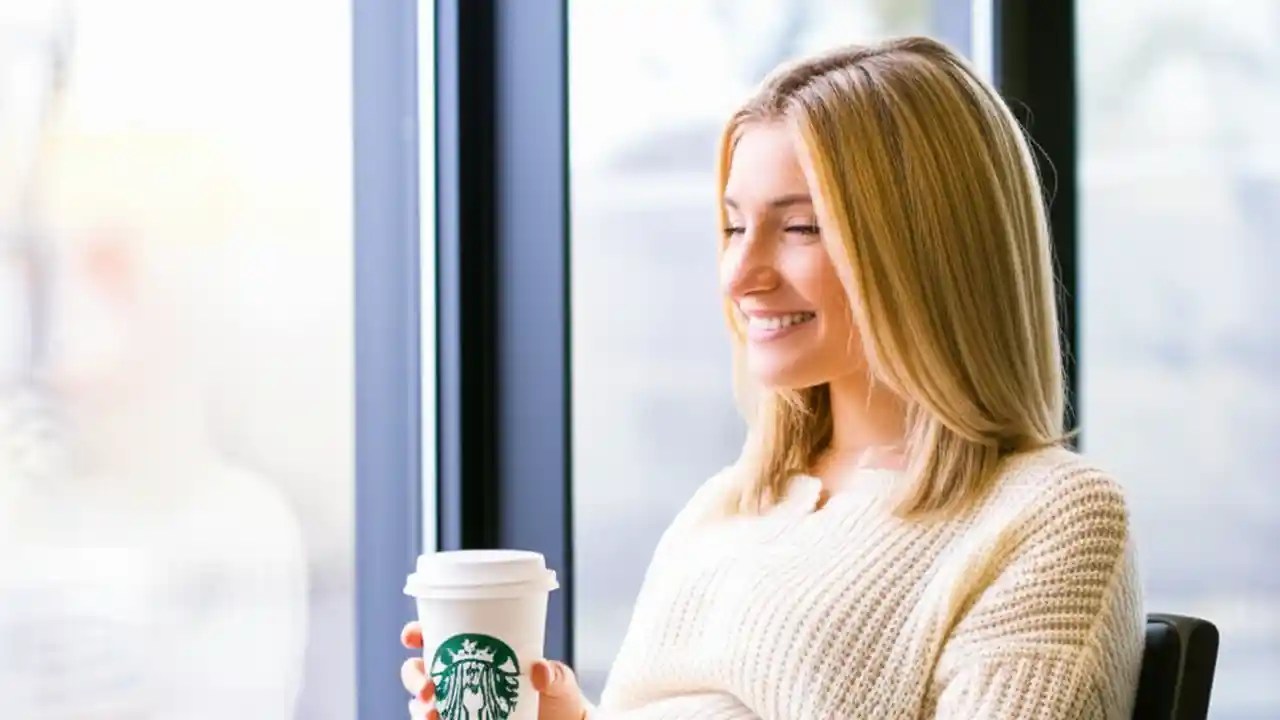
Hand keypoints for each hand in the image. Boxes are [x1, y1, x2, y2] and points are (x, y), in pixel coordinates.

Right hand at [401, 621, 588, 719]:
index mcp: (476, 654)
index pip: (437, 637)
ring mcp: (459, 706)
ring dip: (419, 708)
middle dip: (414, 677)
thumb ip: (553, 674)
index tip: (412, 636)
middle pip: (418, 671)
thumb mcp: (559, 680)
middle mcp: (460, 679)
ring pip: (421, 704)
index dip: (417, 633)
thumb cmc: (557, 697)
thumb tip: (539, 670)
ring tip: (432, 715)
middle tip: (428, 687)